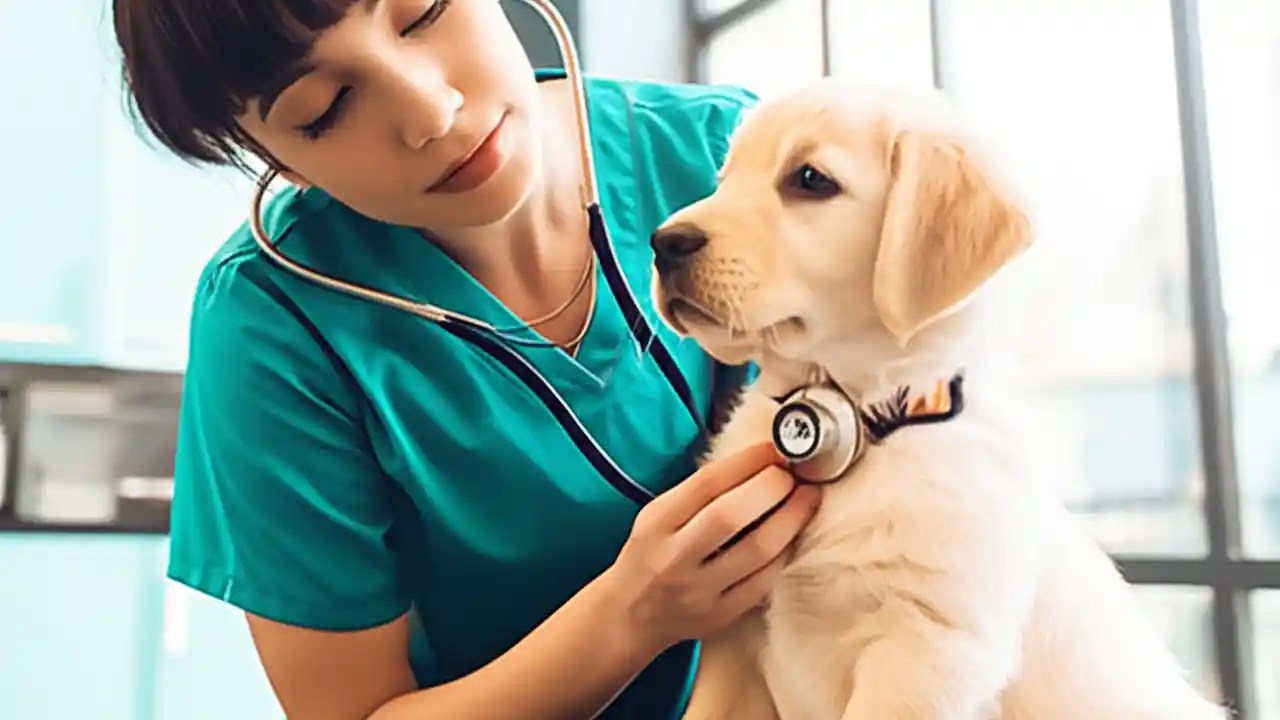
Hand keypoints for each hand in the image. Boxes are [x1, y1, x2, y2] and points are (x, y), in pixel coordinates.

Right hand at [605, 442, 820, 657]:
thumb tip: (758, 462)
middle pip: (731, 515)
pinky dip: (785, 554)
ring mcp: (699, 591)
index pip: (706, 484)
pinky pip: (764, 582)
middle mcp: (675, 557)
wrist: (632, 614)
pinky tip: (794, 537)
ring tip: (807, 499)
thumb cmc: (651, 553)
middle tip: (796, 476)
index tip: (774, 450)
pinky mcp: (721, 615)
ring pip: (757, 550)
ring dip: (791, 519)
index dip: (747, 462)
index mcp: (657, 523)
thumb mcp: (658, 515)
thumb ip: (699, 493)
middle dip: (772, 488)